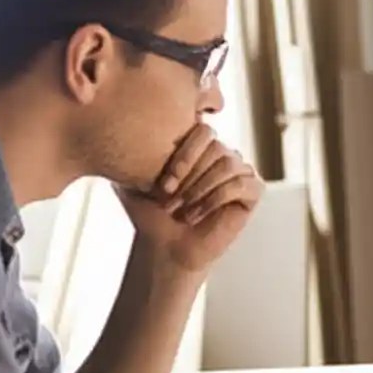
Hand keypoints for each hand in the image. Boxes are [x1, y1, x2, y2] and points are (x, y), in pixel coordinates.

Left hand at [116, 123, 262, 272]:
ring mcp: (240, 172)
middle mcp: (222, 154)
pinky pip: (242, 184)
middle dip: (191, 175)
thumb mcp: (133, 178)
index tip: (164, 184)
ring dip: (201, 187)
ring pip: (228, 164)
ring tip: (184, 208)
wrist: (164, 246)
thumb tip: (120, 126)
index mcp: (199, 145)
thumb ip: (130, 152)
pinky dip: (216, 199)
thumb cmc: (151, 213)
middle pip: (217, 146)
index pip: (202, 129)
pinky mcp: (252, 192)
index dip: (185, 154)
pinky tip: (198, 214)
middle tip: (172, 198)